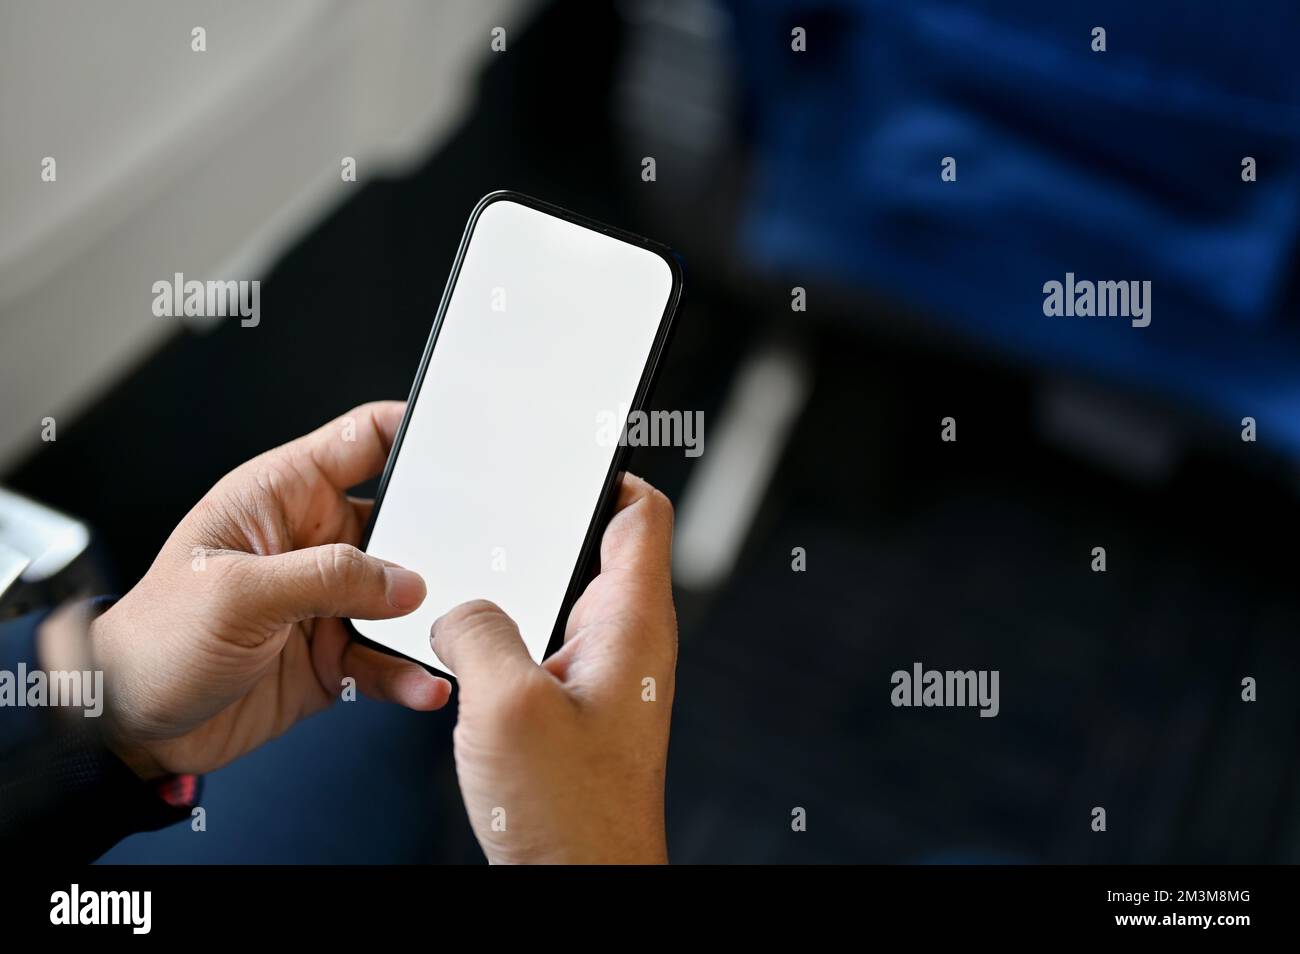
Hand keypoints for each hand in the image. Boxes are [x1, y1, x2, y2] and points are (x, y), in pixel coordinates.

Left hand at [88, 401, 449, 777]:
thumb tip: (405, 580)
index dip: (413, 429)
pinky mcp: (334, 655)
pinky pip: (389, 657)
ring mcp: (326, 601)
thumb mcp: (237, 594)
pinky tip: (422, 683)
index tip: (461, 440)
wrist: (129, 727)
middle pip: (401, 522)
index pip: (362, 441)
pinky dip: (410, 672)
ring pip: (403, 596)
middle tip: (473, 558)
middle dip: (439, 540)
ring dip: (429, 616)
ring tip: (450, 634)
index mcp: (281, 497)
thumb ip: (327, 578)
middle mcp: (311, 543)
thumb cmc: (153, 640)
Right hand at [432, 474, 676, 863]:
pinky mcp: (577, 712)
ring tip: (466, 591)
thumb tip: (459, 613)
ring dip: (514, 597)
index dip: (606, 470)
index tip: (564, 449)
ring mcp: (603, 678)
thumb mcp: (503, 704)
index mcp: (631, 623)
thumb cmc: (570, 815)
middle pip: (595, 552)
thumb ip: (477, 632)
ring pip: (559, 605)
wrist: (581, 887)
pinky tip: (467, 658)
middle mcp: (626, 644)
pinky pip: (541, 654)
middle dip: (541, 532)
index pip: (642, 512)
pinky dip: (506, 645)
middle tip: (491, 515)